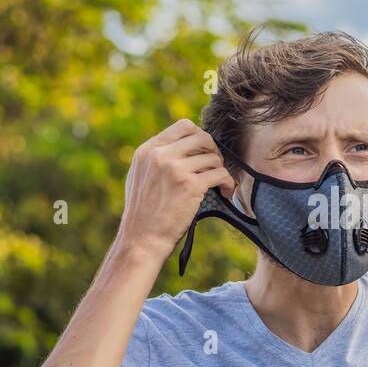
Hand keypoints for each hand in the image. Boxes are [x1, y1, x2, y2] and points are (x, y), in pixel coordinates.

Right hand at [115, 119, 234, 256]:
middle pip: (202, 137)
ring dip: (221, 170)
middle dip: (214, 151)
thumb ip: (157, 158)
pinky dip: (227, 183)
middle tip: (215, 166)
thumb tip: (182, 147)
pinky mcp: (190, 185)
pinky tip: (225, 191)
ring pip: (213, 158)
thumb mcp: (140, 176)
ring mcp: (175, 169)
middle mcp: (160, 155)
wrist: (142, 240)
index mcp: (147, 150)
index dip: (199, 137)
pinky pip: (220, 174)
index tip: (203, 152)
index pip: (183, 127)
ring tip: (219, 184)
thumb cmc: (143, 213)